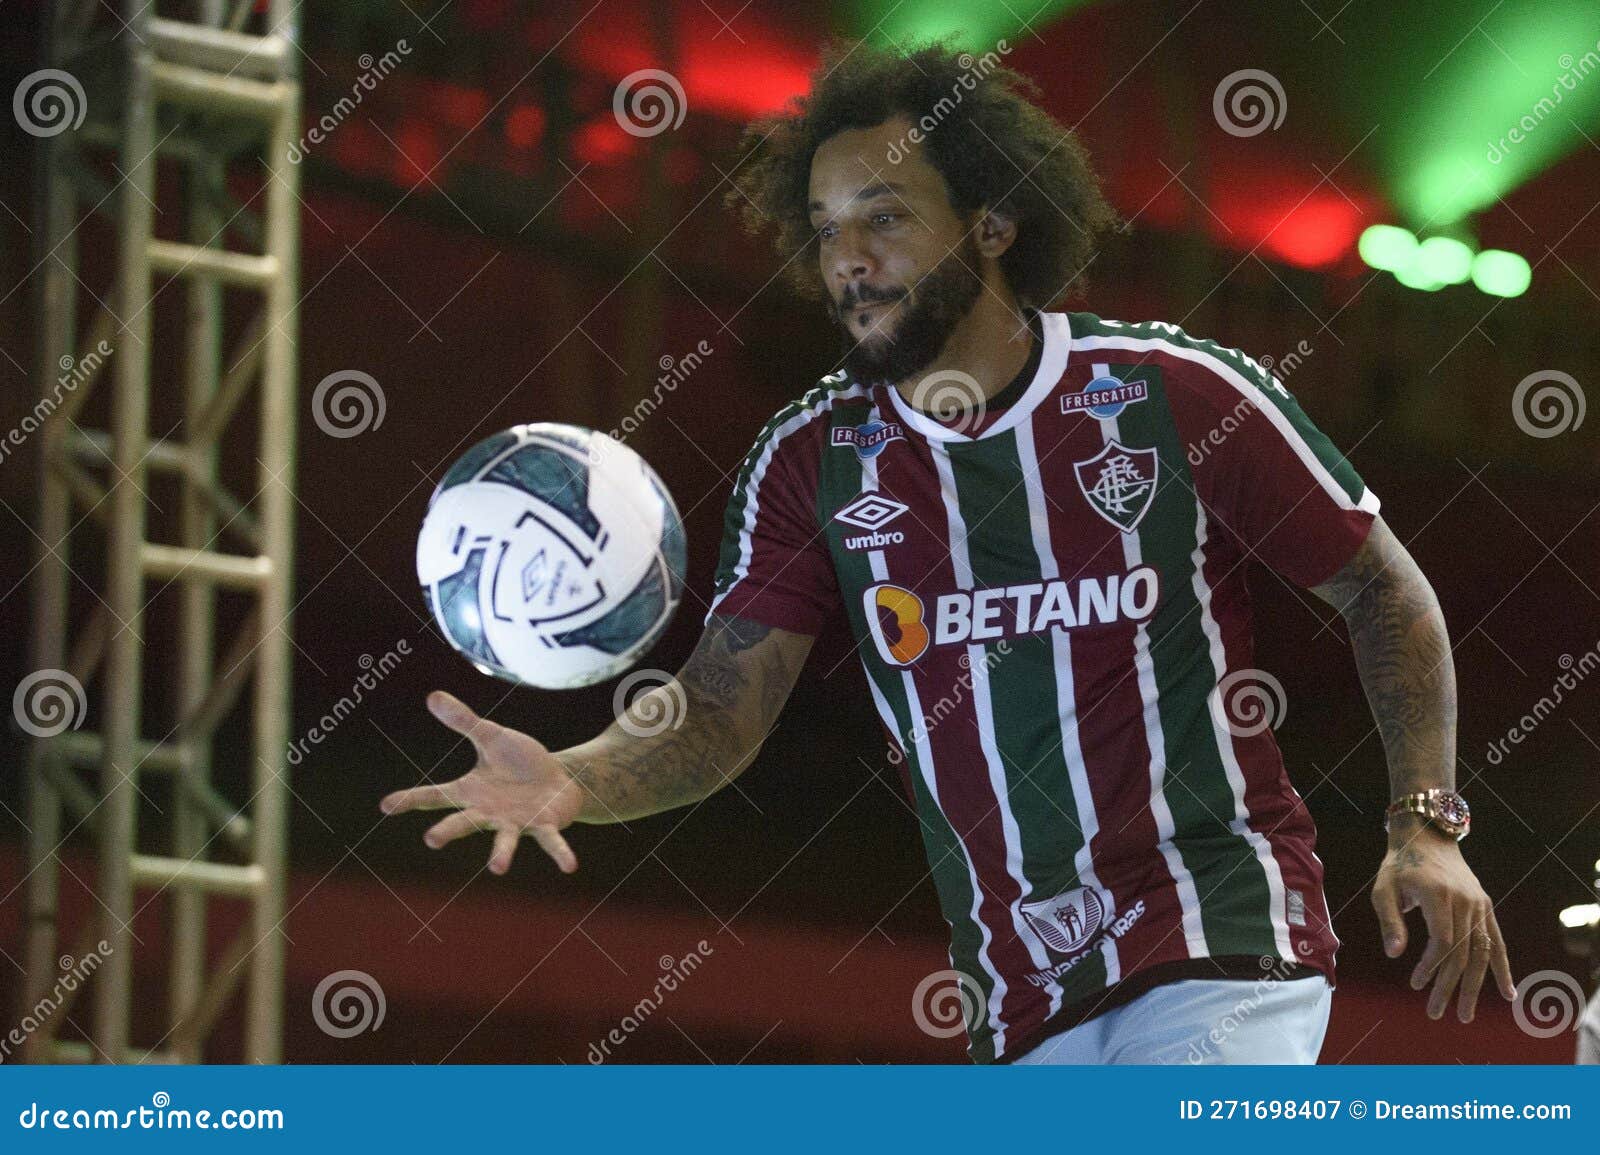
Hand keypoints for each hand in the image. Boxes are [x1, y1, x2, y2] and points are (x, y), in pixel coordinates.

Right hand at [379, 691, 583, 875]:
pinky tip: (570, 866)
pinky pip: (552, 841)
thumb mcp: (491, 737)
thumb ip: (464, 721)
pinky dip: (560, 853)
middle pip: (465, 822)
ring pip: (505, 839)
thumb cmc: (520, 763)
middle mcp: (489, 813)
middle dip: (449, 831)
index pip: (435, 796)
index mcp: (471, 793)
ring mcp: (517, 823)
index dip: (411, 800)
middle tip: (432, 840)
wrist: (558, 780)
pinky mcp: (545, 825)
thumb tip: (433, 695)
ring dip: (502, 853)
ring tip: (497, 867)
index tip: (386, 805)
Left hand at [1370, 819, 1514, 1021]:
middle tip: (1436, 1013)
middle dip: (1450, 987)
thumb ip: (1390, 921)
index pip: (1442, 942)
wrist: (1427, 837)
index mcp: (1439, 897)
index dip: (1431, 967)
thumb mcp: (1384, 888)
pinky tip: (1507, 993)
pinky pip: (1497, 941)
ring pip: (1482, 952)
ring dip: (1475, 986)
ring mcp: (1479, 905)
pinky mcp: (1485, 907)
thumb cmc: (1399, 866)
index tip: (1416, 984)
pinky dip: (1502, 967)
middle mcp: (1465, 902)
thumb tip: (1394, 955)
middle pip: (1462, 953)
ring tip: (1465, 1014)